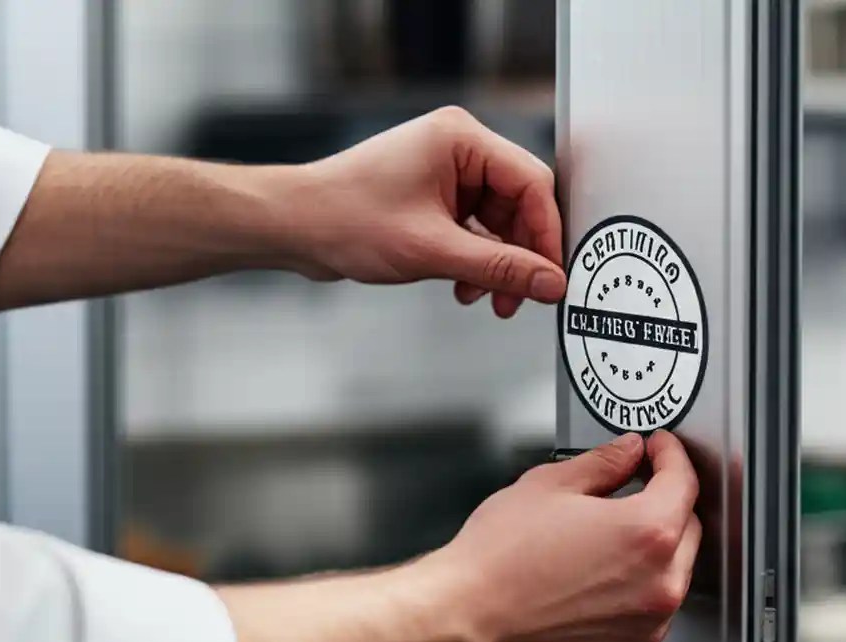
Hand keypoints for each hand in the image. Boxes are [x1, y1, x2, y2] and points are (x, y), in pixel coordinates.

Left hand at [289, 106, 563, 317]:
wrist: (292, 227)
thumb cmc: (344, 218)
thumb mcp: (432, 250)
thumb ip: (499, 267)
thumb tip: (550, 282)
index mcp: (461, 138)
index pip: (531, 182)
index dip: (547, 233)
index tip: (553, 275)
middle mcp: (457, 148)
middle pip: (519, 204)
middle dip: (521, 255)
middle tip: (523, 296)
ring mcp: (445, 173)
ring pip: (498, 223)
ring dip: (498, 264)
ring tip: (491, 299)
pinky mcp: (433, 198)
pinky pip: (474, 230)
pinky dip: (476, 261)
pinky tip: (466, 288)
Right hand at [436, 430, 702, 641]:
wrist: (461, 625)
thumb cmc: (495, 562)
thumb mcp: (548, 486)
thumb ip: (602, 464)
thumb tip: (625, 453)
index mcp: (648, 534)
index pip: (683, 482)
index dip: (670, 455)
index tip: (659, 449)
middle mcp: (658, 586)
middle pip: (686, 530)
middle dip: (665, 502)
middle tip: (633, 485)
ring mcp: (644, 628)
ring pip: (669, 577)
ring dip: (651, 552)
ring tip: (600, 538)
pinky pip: (643, 615)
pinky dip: (631, 594)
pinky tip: (590, 579)